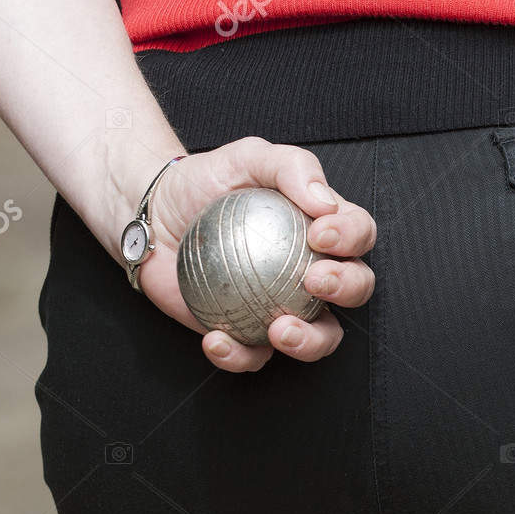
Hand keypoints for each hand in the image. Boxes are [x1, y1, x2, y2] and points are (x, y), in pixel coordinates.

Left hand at [127, 137, 376, 371]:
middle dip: (347, 290)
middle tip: (313, 281)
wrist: (155, 212)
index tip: (320, 235)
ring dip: (309, 342)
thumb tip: (325, 203)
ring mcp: (284, 308)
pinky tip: (217, 341)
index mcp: (324, 232)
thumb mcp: (249, 157)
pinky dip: (239, 356)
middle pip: (355, 289)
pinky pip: (253, 356)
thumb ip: (292, 166)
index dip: (353, 238)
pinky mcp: (247, 335)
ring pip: (320, 338)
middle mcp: (314, 274)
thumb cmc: (207, 180)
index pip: (360, 235)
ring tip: (280, 330)